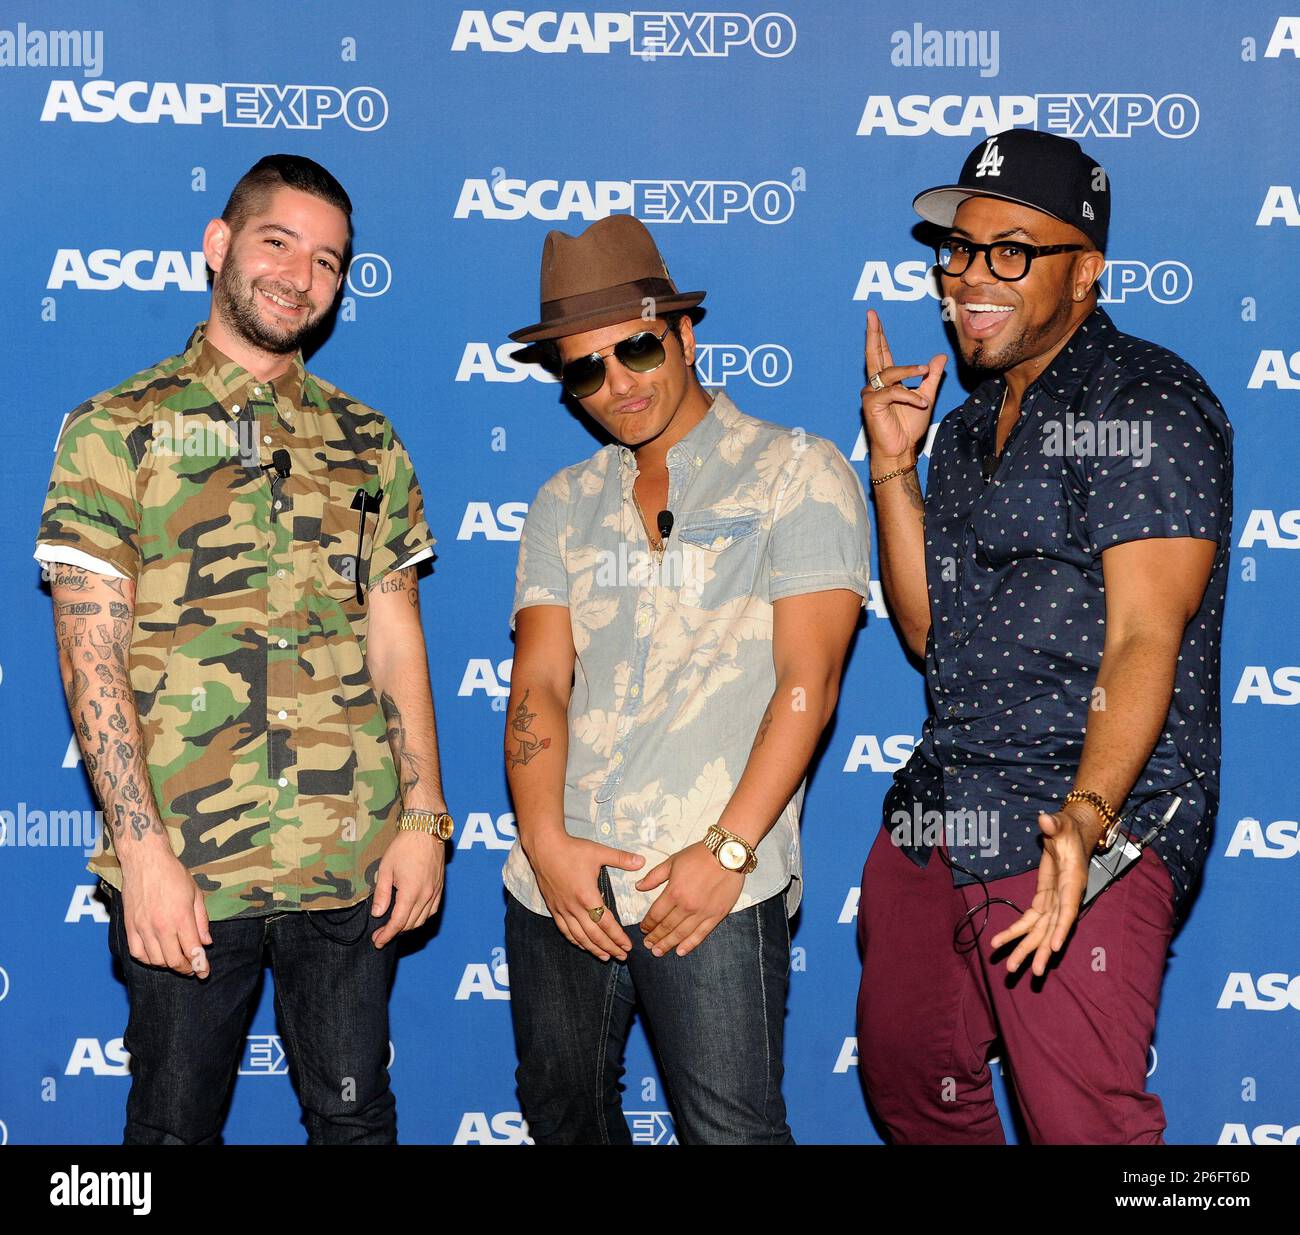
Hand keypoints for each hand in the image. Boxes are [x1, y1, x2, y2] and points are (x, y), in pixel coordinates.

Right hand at [120, 852, 212, 977]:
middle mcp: (161, 926)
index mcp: (181, 917)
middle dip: (186, 969)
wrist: (146, 860)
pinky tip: (156, 956)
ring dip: (168, 965)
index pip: (192, 951)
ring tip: (177, 961)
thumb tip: (206, 942)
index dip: (200, 965)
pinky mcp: (130, 927)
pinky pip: (137, 953)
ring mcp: (143, 928)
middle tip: (192, 969)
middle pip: (173, 961)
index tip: (204, 972)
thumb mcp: (196, 894)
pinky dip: (148, 960)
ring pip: (155, 960)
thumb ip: (202, 921)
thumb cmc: (173, 874)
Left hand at [372, 829, 445, 947]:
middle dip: (395, 933)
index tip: (377, 941)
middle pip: (411, 924)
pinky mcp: (440, 887)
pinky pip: (432, 910)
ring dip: (408, 927)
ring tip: (395, 927)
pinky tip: (413, 916)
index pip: (398, 922)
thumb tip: (378, 913)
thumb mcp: (386, 869)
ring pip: (423, 919)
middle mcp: (426, 895)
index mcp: (411, 892)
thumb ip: (382, 893)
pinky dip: (422, 918)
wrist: (426, 830)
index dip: (387, 934)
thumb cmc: (404, 847)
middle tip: (381, 935)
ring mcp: (435, 892)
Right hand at [526, 830, 644, 960]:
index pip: (606, 924)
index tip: (628, 947)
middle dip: (610, 948)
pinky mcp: (553, 908)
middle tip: (622, 957)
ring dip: (593, 949)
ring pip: (579, 936)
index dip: (618, 937)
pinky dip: (575, 941)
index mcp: (588, 896)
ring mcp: (562, 909)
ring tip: (606, 957)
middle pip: (594, 935)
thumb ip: (621, 859)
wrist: (544, 847)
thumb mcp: (599, 852)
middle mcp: (574, 907)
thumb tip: (642, 861)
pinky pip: (564, 930)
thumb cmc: (572, 849)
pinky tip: (582, 945)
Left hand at [636, 841, 744, 957]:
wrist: (728, 853)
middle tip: (648, 945)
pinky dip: (690, 944)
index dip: (648, 924)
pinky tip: (681, 951)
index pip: (656, 914)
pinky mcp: (717, 915)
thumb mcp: (672, 861)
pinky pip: (701, 934)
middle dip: (656, 937)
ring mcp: (703, 912)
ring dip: (668, 944)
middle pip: (667, 926)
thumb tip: (638, 886)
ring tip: (658, 952)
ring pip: (682, 934)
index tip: (643, 929)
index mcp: (674, 892)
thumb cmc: (699, 855)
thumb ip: (654, 876)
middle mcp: (687, 906)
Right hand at [860, 308, 945, 462]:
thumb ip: (931, 377)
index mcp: (887, 381)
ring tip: (925, 373)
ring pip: (890, 372)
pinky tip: (921, 403)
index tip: (874, 317)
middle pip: (874, 354)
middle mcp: (876, 384)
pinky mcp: (872, 404)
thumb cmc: (909, 427)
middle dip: (873, 334)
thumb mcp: (926, 396)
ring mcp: (872, 393)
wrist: (901, 449)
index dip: (879, 335)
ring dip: (910, 371)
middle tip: (871, 315)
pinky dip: (910, 395)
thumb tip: (939, 357)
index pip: (882, 352)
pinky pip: (893, 392)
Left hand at [990, 803, 1103, 976]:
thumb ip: (1054, 824)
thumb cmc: (1067, 829)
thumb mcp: (1061, 824)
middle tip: (1033, 973)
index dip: (1061, 929)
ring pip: (1040, 931)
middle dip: (1042, 950)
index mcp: (1072, 883)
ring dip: (1026, 949)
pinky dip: (1016, 931)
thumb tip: (1045, 820)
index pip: (1068, 910)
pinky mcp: (1043, 901)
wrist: (1069, 832)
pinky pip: (1029, 921)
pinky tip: (1000, 942)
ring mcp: (1054, 902)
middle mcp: (1065, 898)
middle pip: (1053, 929)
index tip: (1054, 949)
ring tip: (1010, 968)